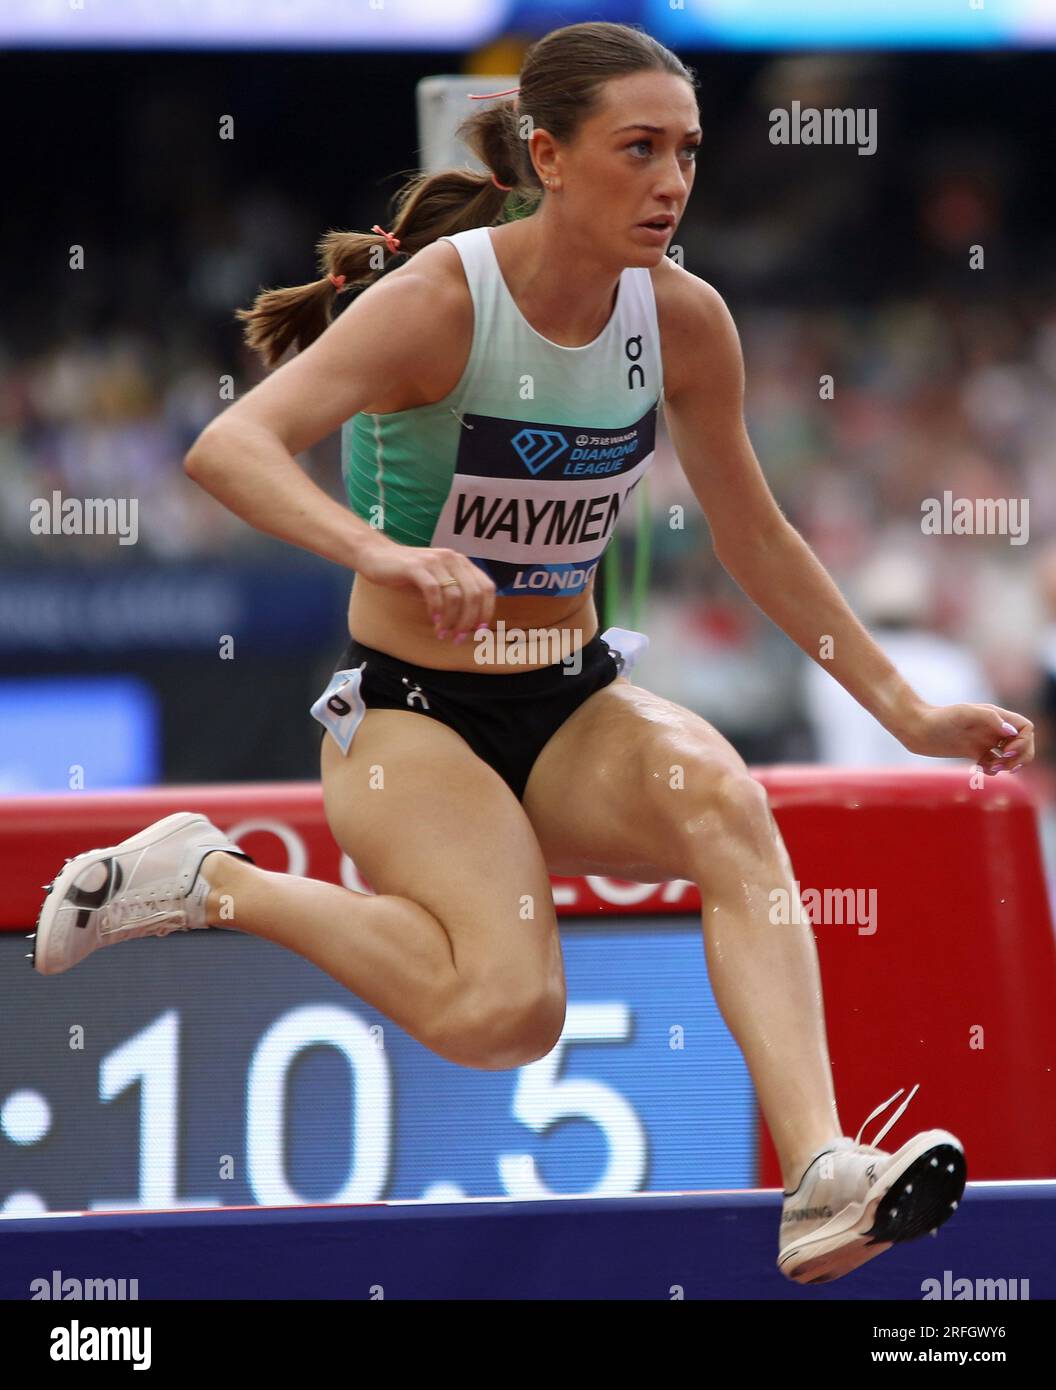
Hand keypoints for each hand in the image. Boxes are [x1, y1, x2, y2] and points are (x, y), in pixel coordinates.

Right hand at [354, 535, 495, 641]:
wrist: (376, 556)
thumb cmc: (408, 575)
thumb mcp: (437, 583)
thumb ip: (454, 597)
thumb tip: (470, 625)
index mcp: (461, 562)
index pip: (487, 587)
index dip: (486, 611)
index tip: (479, 631)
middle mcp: (452, 559)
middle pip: (474, 594)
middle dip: (468, 621)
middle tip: (457, 638)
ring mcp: (435, 561)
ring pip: (455, 596)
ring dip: (451, 620)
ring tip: (442, 634)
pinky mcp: (416, 566)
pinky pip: (434, 591)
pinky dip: (436, 609)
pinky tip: (433, 620)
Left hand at [900, 702, 1034, 775]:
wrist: (916, 728)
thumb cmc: (939, 718)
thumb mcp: (964, 714)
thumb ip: (989, 718)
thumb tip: (1011, 732)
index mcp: (996, 716)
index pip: (1026, 728)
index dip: (1023, 742)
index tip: (1004, 751)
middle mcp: (993, 728)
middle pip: (1023, 744)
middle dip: (1020, 757)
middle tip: (1003, 765)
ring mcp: (984, 741)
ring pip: (1010, 756)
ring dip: (1008, 765)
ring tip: (992, 768)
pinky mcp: (973, 752)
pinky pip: (994, 764)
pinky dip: (993, 770)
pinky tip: (980, 770)